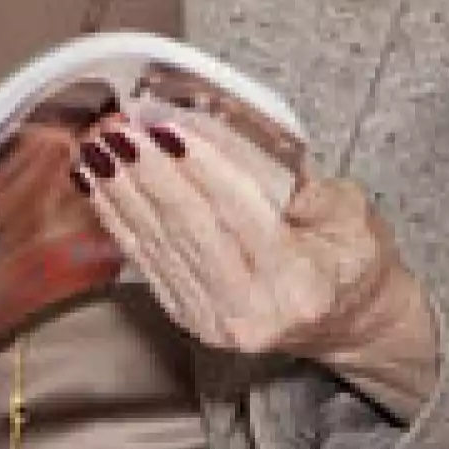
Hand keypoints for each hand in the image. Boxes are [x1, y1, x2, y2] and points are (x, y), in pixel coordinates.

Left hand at [75, 111, 441, 416]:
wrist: (346, 321)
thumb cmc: (351, 261)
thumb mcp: (349, 213)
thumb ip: (299, 180)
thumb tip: (237, 137)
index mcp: (302, 284)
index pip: (241, 214)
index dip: (201, 167)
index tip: (169, 126)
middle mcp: (252, 312)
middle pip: (189, 229)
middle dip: (148, 172)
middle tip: (120, 127)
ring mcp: (213, 320)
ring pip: (157, 243)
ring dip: (121, 188)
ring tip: (99, 144)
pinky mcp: (187, 315)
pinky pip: (144, 258)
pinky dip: (116, 215)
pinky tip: (97, 181)